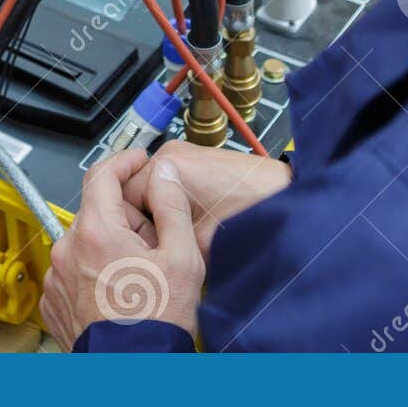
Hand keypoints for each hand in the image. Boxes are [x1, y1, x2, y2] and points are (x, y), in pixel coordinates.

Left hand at [39, 149, 204, 349]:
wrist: (132, 372)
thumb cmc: (155, 324)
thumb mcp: (182, 257)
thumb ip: (172, 206)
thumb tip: (163, 175)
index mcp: (95, 231)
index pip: (102, 173)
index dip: (124, 161)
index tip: (137, 161)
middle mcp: (67, 249)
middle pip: (97, 212)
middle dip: (126, 219)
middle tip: (154, 243)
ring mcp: (57, 277)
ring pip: (86, 242)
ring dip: (110, 247)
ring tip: (139, 276)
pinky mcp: (54, 301)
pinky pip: (74, 271)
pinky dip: (94, 272)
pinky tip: (119, 292)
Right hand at [122, 140, 292, 258]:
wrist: (287, 200)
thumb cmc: (252, 215)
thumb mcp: (194, 241)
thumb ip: (160, 241)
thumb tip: (138, 253)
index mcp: (166, 165)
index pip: (120, 198)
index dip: (129, 230)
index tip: (139, 249)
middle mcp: (172, 153)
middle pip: (134, 194)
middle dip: (144, 222)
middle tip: (157, 248)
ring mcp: (185, 155)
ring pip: (151, 192)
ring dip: (159, 216)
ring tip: (175, 239)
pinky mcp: (197, 163)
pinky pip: (170, 187)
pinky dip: (174, 208)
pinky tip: (188, 227)